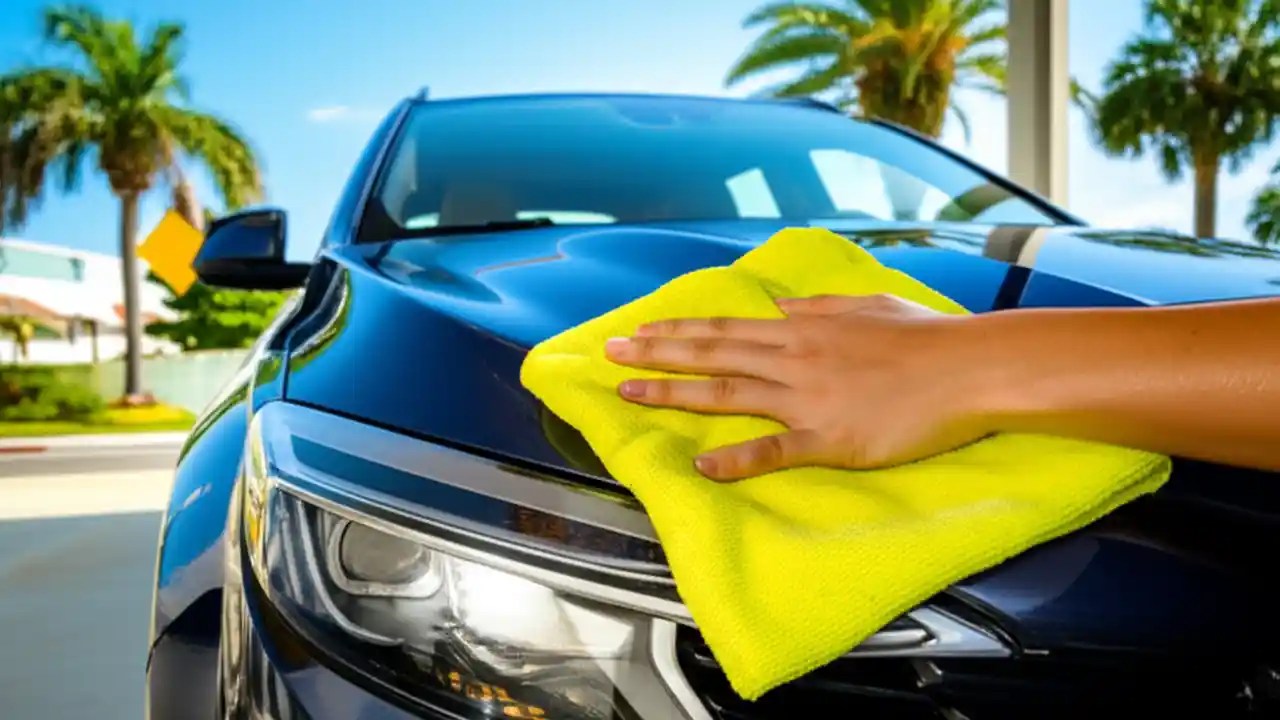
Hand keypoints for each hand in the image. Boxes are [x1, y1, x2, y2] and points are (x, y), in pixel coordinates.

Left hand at [604, 294, 996, 480]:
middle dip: (655, 355)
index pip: (725, 328)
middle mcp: (794, 359)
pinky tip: (702, 466)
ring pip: (727, 394)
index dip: (677, 331)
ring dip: (674, 394)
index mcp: (802, 329)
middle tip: (610, 355)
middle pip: (711, 355)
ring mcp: (808, 399)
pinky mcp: (830, 439)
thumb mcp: (866, 305)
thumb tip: (779, 305)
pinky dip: (736, 460)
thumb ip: (818, 307)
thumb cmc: (925, 336)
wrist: (969, 368)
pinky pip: (774, 451)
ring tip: (630, 396)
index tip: (640, 331)